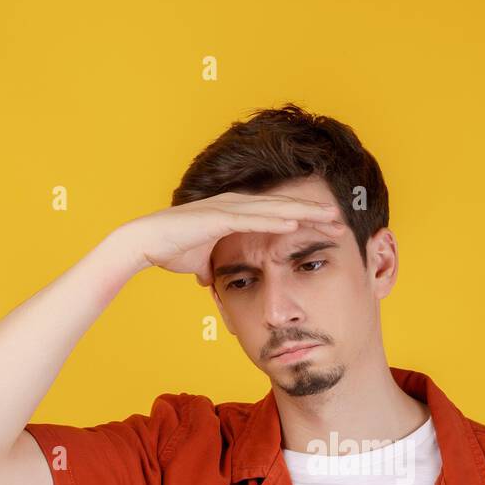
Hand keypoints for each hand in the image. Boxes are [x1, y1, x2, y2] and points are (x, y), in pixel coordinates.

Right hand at [119, 192, 347, 286]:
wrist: (141, 243)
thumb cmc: (169, 249)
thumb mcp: (202, 260)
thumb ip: (214, 264)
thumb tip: (214, 279)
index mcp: (236, 213)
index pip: (278, 216)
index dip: (305, 221)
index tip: (329, 230)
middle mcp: (235, 205)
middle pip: (284, 208)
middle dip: (314, 214)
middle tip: (342, 221)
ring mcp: (227, 208)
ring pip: (274, 209)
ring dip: (303, 213)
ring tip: (330, 218)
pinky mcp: (216, 216)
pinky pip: (252, 219)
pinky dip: (275, 220)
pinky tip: (296, 223)